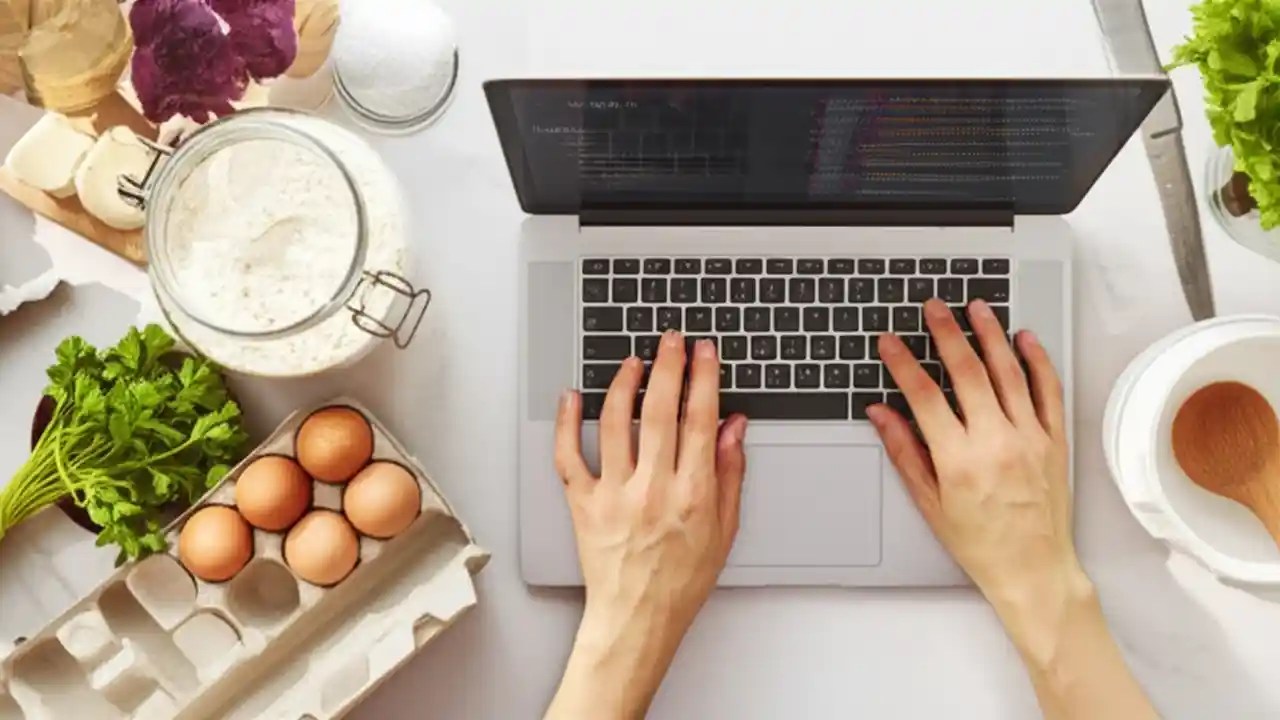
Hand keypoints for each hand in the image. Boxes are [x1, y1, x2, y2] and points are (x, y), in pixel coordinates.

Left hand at [548, 331, 747, 718]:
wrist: (637, 619)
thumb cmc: (681, 580)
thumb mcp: (724, 530)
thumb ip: (729, 473)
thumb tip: (733, 427)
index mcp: (692, 494)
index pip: (700, 420)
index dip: (704, 378)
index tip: (705, 351)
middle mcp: (652, 489)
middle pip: (660, 411)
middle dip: (668, 366)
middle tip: (671, 340)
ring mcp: (614, 494)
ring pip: (616, 423)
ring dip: (624, 383)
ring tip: (633, 361)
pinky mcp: (583, 504)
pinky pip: (569, 455)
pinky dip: (567, 422)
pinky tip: (573, 396)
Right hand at [869, 299, 1084, 647]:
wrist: (1033, 569)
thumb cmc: (980, 543)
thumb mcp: (929, 503)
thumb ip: (905, 452)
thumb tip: (881, 414)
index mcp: (959, 460)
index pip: (924, 396)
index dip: (903, 363)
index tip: (890, 342)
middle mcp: (997, 443)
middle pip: (968, 372)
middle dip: (946, 333)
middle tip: (933, 307)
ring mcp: (1030, 439)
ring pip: (1009, 373)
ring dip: (991, 334)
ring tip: (976, 308)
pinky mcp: (1054, 441)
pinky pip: (1048, 391)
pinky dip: (1036, 361)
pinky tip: (1024, 339)